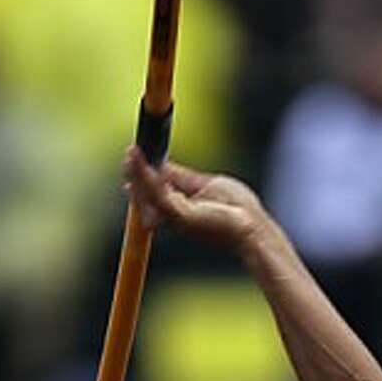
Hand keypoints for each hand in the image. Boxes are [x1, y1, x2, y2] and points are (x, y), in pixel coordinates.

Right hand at [123, 148, 270, 253]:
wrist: (251, 228)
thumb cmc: (238, 209)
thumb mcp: (207, 184)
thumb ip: (183, 177)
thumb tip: (162, 164)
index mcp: (180, 209)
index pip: (154, 190)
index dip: (142, 174)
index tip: (133, 155)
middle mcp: (173, 216)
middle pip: (146, 193)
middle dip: (136, 172)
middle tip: (130, 152)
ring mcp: (174, 217)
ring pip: (147, 193)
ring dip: (137, 171)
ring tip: (131, 152)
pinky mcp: (178, 216)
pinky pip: (156, 192)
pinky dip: (145, 174)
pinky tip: (139, 158)